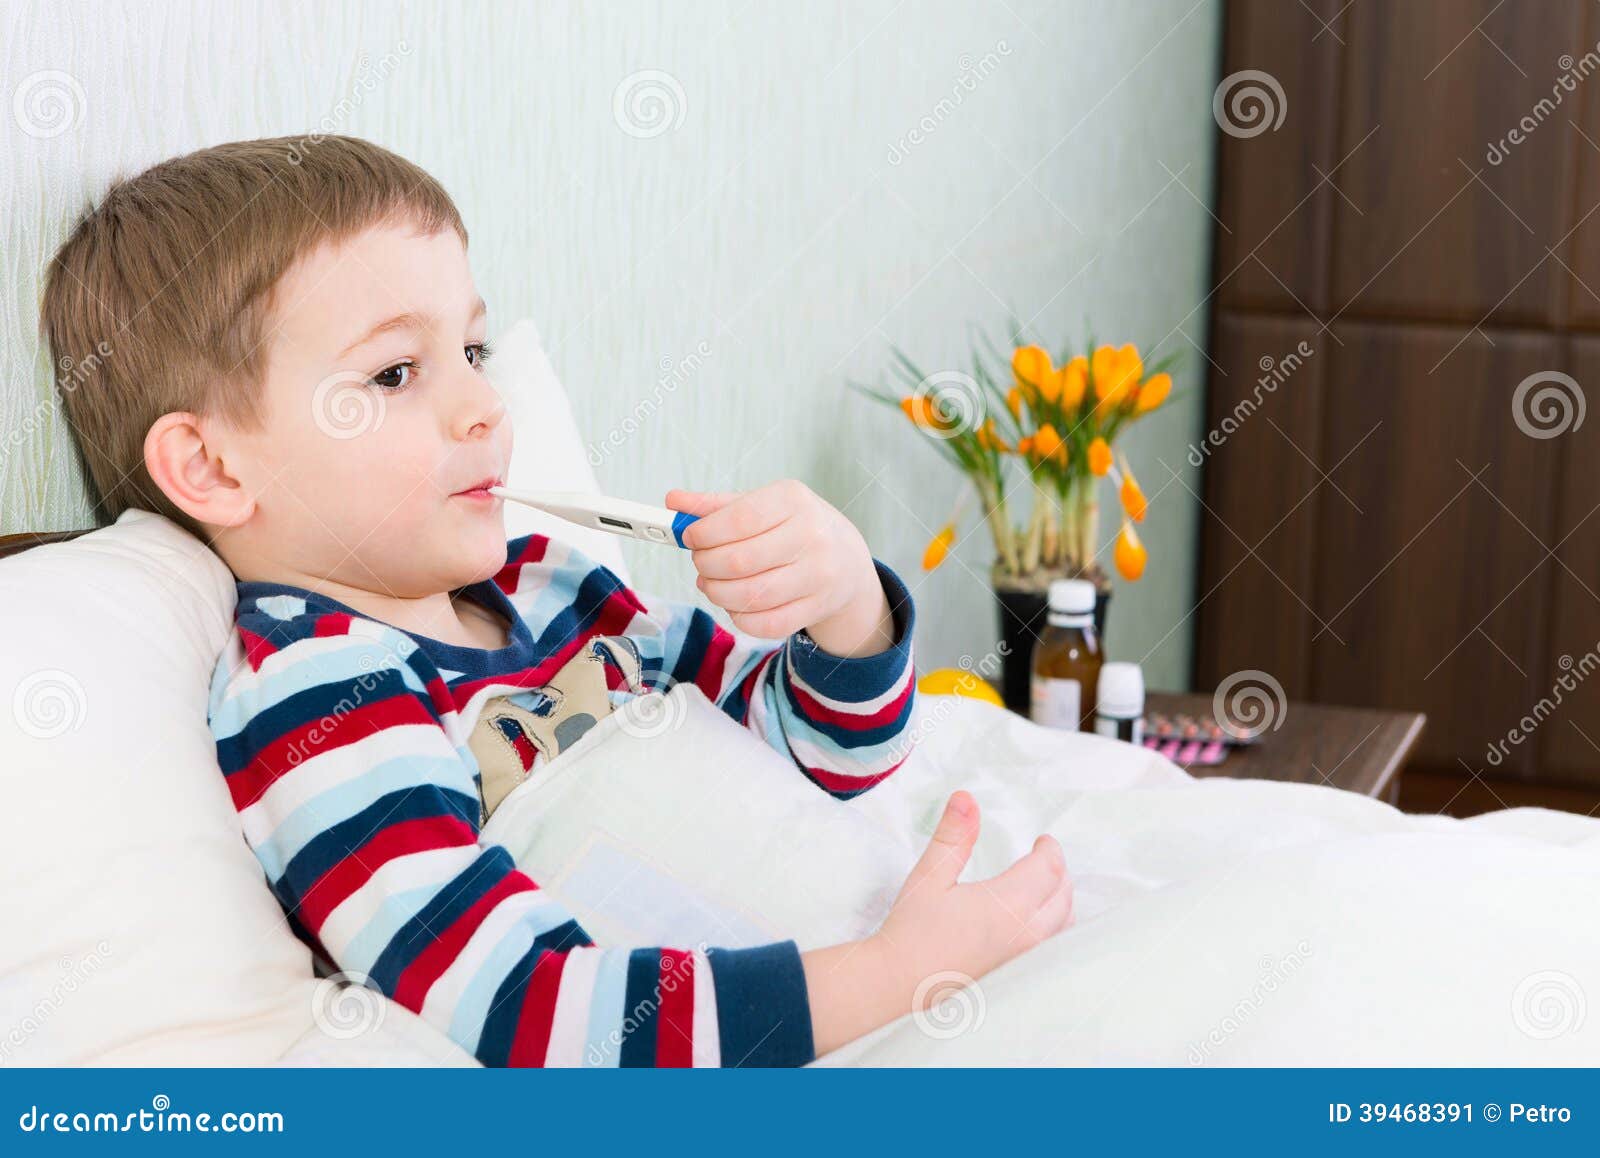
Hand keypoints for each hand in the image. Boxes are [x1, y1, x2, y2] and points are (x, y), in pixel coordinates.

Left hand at [666, 480, 891, 652]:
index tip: (690, 538)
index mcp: (793, 500)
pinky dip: (739, 617)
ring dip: (717, 593)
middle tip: (700, 563)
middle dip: (706, 565)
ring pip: (749, 596)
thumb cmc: (796, 527)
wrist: (847, 560)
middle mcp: (811, 537)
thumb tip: (673, 500)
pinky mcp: (816, 608)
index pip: (738, 520)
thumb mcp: (763, 505)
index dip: (704, 533)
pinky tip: (734, 604)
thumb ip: (717, 505)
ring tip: (711, 584)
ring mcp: (817, 576)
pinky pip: (766, 623)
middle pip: (738, 561)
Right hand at [873, 790, 1072, 1006]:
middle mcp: (1026, 934)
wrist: (898, 984)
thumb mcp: (930, 876)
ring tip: (1044, 887)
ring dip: (1060, 900)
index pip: (1049, 869)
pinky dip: (1054, 928)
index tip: (1042, 840)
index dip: (1050, 850)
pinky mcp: (1016, 976)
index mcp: (1009, 904)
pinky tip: (1034, 924)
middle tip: (1043, 858)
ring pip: (1064, 925)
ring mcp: (1024, 960)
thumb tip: (966, 797)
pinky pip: (1052, 947)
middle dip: (1058, 872)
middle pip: (1063, 895)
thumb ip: (953, 837)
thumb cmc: (912, 929)